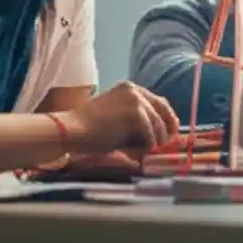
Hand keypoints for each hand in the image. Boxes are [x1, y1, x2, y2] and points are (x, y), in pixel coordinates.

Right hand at [60, 82, 179, 155]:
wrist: (72, 129)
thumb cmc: (87, 128)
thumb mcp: (115, 116)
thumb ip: (134, 119)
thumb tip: (156, 135)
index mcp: (129, 88)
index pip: (158, 102)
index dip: (166, 118)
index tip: (170, 132)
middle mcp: (135, 91)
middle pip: (163, 111)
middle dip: (167, 129)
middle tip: (164, 145)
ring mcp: (137, 102)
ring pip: (158, 127)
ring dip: (151, 143)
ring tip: (138, 153)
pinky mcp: (137, 116)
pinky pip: (150, 138)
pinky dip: (144, 149)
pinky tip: (133, 154)